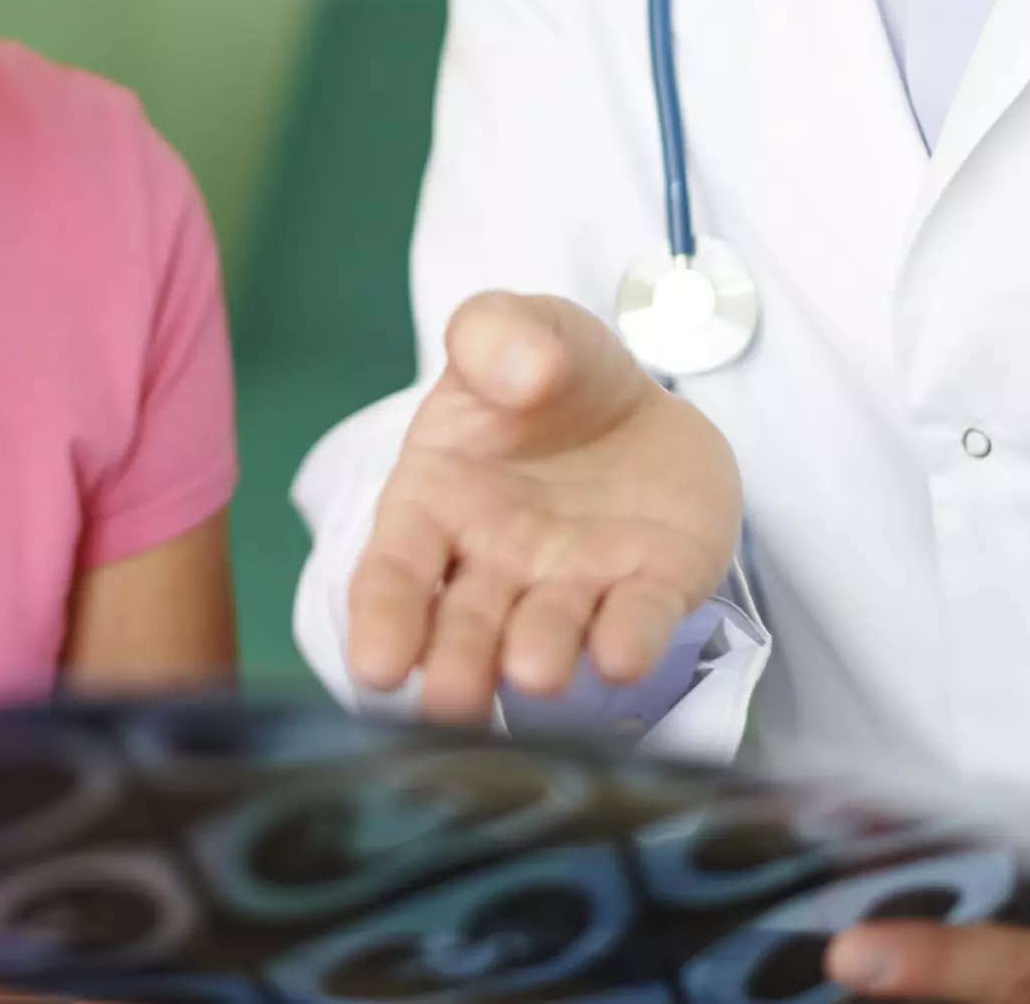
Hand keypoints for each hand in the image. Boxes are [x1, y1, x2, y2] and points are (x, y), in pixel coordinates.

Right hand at [346, 292, 741, 719]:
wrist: (637, 396)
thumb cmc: (542, 371)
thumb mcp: (508, 327)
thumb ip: (494, 334)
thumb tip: (524, 374)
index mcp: (435, 504)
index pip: (394, 571)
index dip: (383, 619)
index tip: (376, 666)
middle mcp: (496, 562)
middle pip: (465, 624)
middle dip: (458, 664)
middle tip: (453, 701)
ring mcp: (575, 580)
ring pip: (548, 631)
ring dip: (540, 657)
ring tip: (536, 675)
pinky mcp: (653, 583)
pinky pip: (640, 614)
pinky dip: (631, 638)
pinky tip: (623, 654)